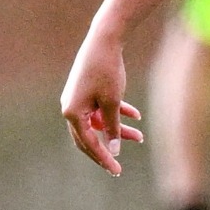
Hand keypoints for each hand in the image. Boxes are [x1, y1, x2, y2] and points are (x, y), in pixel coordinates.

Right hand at [60, 27, 142, 175]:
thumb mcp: (112, 103)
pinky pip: (100, 109)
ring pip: (98, 122)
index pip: (88, 143)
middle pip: (88, 137)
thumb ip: (112, 128)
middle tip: (119, 166)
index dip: (103, 158)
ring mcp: (77, 99)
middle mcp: (70, 107)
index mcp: (72, 113)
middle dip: (106, 149)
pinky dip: (116, 113)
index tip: (117, 170)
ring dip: (117, 129)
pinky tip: (136, 115)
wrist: (104, 39)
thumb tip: (113, 151)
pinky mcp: (85, 91)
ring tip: (139, 136)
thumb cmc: (107, 71)